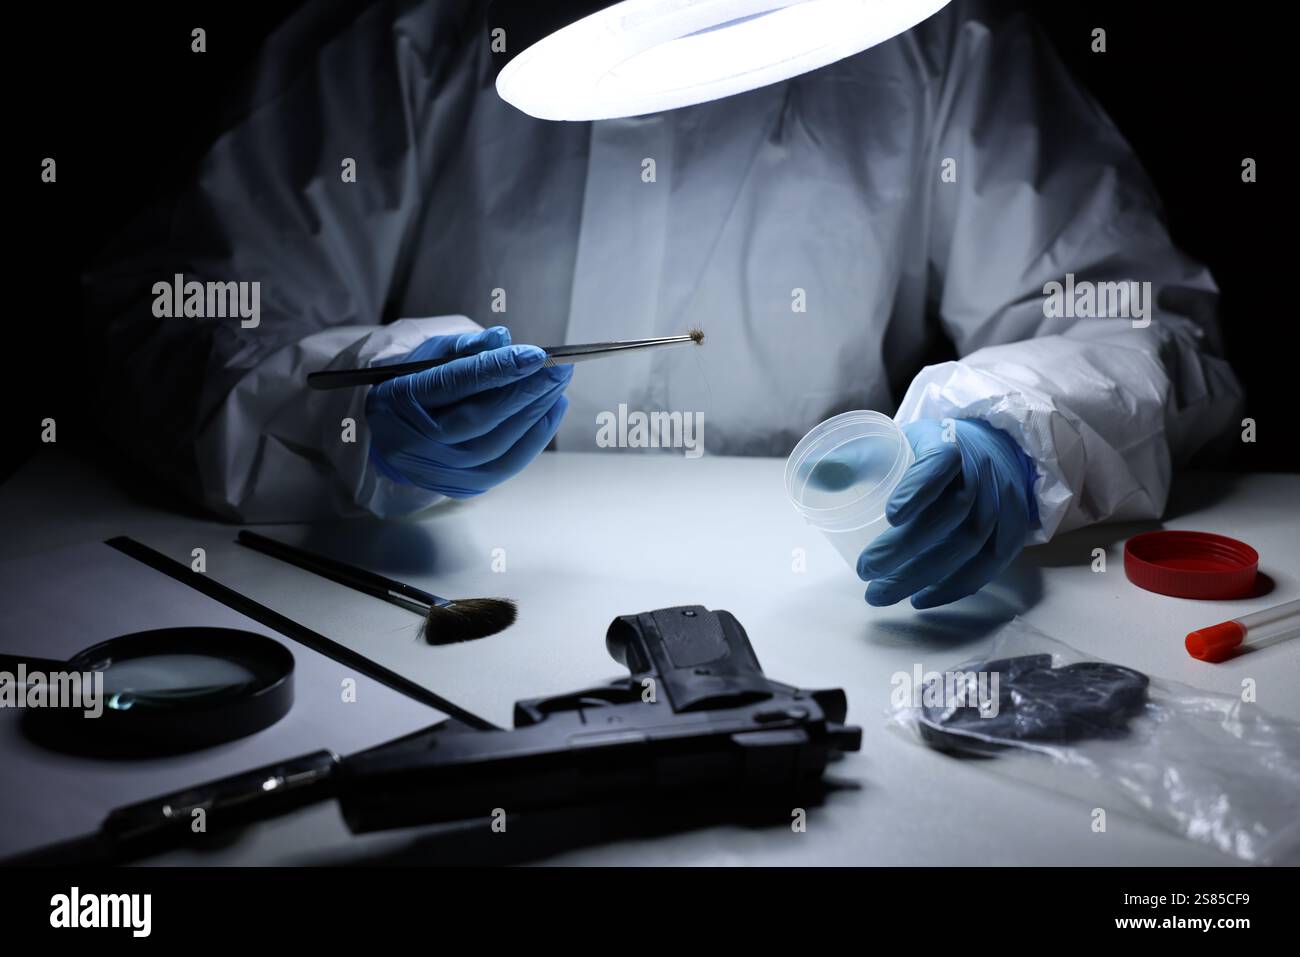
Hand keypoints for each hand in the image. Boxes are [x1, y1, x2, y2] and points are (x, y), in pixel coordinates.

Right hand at [365, 326, 571, 495]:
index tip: (536, 355)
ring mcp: (435, 472)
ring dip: (535, 414)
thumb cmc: (412, 385)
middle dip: (526, 392)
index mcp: (395, 400)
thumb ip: (463, 346)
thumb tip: (501, 339)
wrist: (394, 434)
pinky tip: (551, 411)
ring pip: (495, 446)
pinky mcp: (460, 487)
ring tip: (558, 386)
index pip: (453, 384)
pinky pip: (505, 466)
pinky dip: (534, 438)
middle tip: (560, 368)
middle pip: (477, 420)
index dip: (497, 369)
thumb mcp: (427, 355)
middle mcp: (411, 444)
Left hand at [856, 418, 1036, 607]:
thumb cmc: (932, 450)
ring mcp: (1003, 504)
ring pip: (970, 545)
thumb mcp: (897, 440)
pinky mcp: (1012, 531)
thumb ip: (856, 459)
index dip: (919, 489)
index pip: (940, 464)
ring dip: (923, 575)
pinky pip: (989, 565)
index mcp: (949, 443)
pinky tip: (921, 600)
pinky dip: (955, 587)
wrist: (992, 448)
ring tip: (880, 593)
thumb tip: (808, 475)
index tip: (890, 514)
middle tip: (865, 570)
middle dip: (906, 548)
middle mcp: (982, 472)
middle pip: (952, 514)